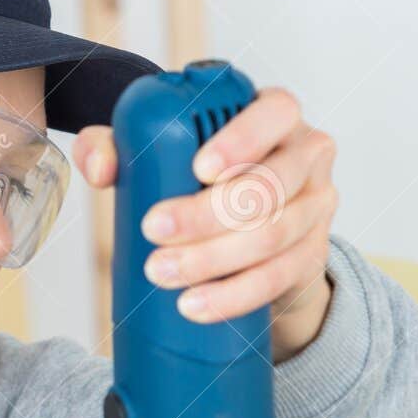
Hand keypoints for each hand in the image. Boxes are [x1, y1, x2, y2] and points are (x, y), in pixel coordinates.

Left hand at [73, 85, 338, 361]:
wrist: (249, 229)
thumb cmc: (203, 176)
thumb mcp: (161, 151)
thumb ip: (119, 147)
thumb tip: (101, 169)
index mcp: (276, 114)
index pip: (273, 114)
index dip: (241, 140)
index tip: (198, 169)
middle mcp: (307, 155)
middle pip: (268, 185)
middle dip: (207, 213)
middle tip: (154, 230)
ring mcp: (316, 206)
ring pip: (273, 235)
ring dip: (213, 259)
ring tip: (163, 272)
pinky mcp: (312, 254)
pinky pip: (278, 278)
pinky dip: (233, 295)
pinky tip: (196, 303)